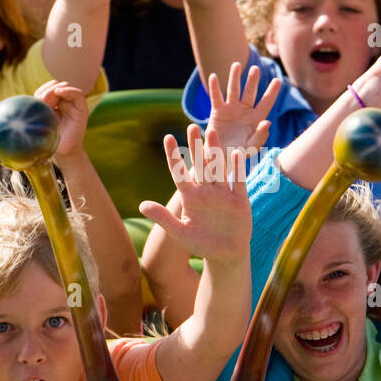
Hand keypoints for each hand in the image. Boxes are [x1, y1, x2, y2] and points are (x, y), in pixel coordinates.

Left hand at [34, 78, 88, 159]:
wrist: (63, 152)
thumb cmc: (51, 138)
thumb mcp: (42, 119)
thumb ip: (39, 107)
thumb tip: (31, 97)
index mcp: (55, 104)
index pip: (49, 88)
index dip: (42, 89)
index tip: (35, 96)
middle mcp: (65, 103)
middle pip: (56, 86)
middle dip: (47, 89)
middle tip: (41, 98)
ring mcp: (74, 105)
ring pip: (66, 87)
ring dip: (55, 89)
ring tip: (47, 97)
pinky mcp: (82, 109)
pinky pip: (78, 94)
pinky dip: (68, 90)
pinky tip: (58, 92)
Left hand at [139, 125, 250, 262]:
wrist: (225, 254)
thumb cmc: (200, 244)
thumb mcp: (180, 232)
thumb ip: (163, 218)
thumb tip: (141, 205)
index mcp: (190, 197)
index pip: (179, 172)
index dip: (174, 156)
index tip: (168, 137)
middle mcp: (206, 191)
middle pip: (200, 165)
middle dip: (196, 146)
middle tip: (191, 126)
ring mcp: (223, 193)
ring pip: (218, 168)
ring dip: (216, 151)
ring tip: (211, 132)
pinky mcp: (239, 199)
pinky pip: (239, 181)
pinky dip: (238, 168)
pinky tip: (236, 154)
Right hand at [207, 62, 279, 154]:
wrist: (218, 158)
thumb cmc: (238, 154)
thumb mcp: (251, 148)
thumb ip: (260, 137)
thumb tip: (268, 122)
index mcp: (255, 119)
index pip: (265, 103)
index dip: (271, 92)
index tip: (278, 80)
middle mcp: (244, 111)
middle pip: (249, 92)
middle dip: (252, 80)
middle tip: (255, 68)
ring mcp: (230, 109)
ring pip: (233, 90)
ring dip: (234, 77)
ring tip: (236, 64)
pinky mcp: (217, 112)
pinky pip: (216, 97)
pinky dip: (214, 87)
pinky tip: (214, 76)